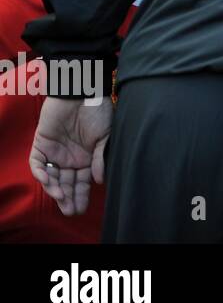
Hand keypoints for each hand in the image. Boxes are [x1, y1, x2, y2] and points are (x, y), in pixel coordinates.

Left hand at [29, 95, 111, 215]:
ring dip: (55, 189)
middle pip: (66, 183)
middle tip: (70, 211)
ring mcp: (55, 151)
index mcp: (87, 157)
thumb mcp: (106, 135)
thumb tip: (99, 180)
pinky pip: (37, 163)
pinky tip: (49, 182)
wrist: (82, 91)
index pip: (82, 182)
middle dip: (68, 198)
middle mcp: (70, 157)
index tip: (82, 209)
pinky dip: (41, 173)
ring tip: (61, 198)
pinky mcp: (41, 144)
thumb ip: (101, 157)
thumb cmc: (98, 111)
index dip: (82, 196)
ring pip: (51, 177)